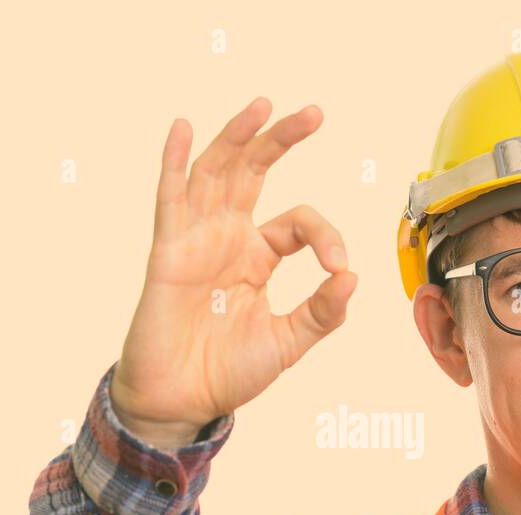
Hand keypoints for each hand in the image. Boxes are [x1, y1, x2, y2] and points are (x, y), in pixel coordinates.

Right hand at [111, 97, 356, 443]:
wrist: (183, 402)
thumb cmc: (228, 374)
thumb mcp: (288, 343)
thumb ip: (322, 312)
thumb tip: (353, 276)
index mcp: (257, 257)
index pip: (298, 222)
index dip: (325, 236)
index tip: (338, 266)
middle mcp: (227, 240)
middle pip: (253, 173)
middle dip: (280, 141)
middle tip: (313, 113)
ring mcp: (196, 242)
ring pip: (215, 174)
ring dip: (237, 138)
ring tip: (262, 106)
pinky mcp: (168, 253)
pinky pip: (170, 200)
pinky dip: (175, 162)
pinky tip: (184, 129)